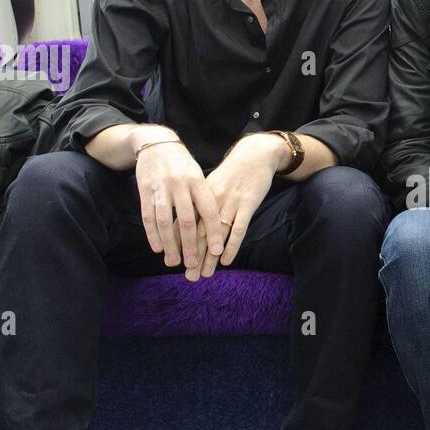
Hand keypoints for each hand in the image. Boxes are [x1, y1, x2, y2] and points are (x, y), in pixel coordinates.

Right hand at [134, 135, 221, 271]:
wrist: (156, 142)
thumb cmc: (182, 164)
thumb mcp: (198, 175)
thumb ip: (204, 198)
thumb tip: (213, 228)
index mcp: (197, 181)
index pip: (208, 210)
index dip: (213, 232)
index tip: (217, 251)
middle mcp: (180, 184)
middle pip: (186, 220)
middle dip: (190, 245)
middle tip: (193, 264)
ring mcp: (161, 188)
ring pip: (165, 221)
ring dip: (169, 244)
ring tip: (174, 261)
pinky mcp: (144, 190)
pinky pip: (148, 216)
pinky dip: (152, 234)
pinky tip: (157, 248)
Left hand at [189, 133, 287, 280]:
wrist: (255, 153)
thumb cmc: (232, 171)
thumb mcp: (212, 184)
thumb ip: (200, 203)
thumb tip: (187, 223)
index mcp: (200, 194)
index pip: (184, 222)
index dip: (179, 243)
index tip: (174, 261)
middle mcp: (212, 200)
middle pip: (198, 232)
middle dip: (193, 256)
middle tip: (188, 276)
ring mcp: (230, 202)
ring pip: (216, 234)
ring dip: (210, 256)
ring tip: (204, 274)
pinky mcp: (248, 204)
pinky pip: (238, 228)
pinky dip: (231, 245)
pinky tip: (226, 260)